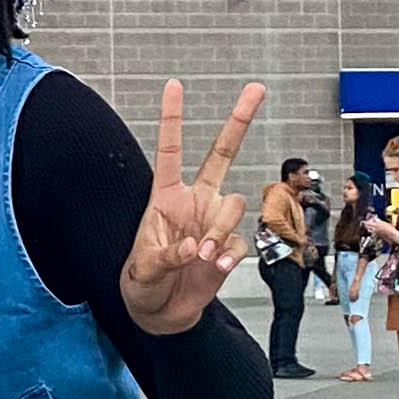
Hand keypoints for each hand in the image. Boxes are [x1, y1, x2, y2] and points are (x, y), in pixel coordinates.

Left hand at [120, 80, 264, 337]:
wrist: (161, 314)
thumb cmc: (142, 284)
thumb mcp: (142, 271)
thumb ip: (166, 256)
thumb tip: (196, 245)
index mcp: (165, 196)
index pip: (170, 150)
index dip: (172, 118)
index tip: (174, 84)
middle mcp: (195, 201)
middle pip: (222, 154)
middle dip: (239, 120)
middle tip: (257, 88)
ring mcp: (215, 221)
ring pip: (235, 204)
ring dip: (220, 228)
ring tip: (202, 256)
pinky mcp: (228, 247)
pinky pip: (239, 242)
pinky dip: (228, 256)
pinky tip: (215, 269)